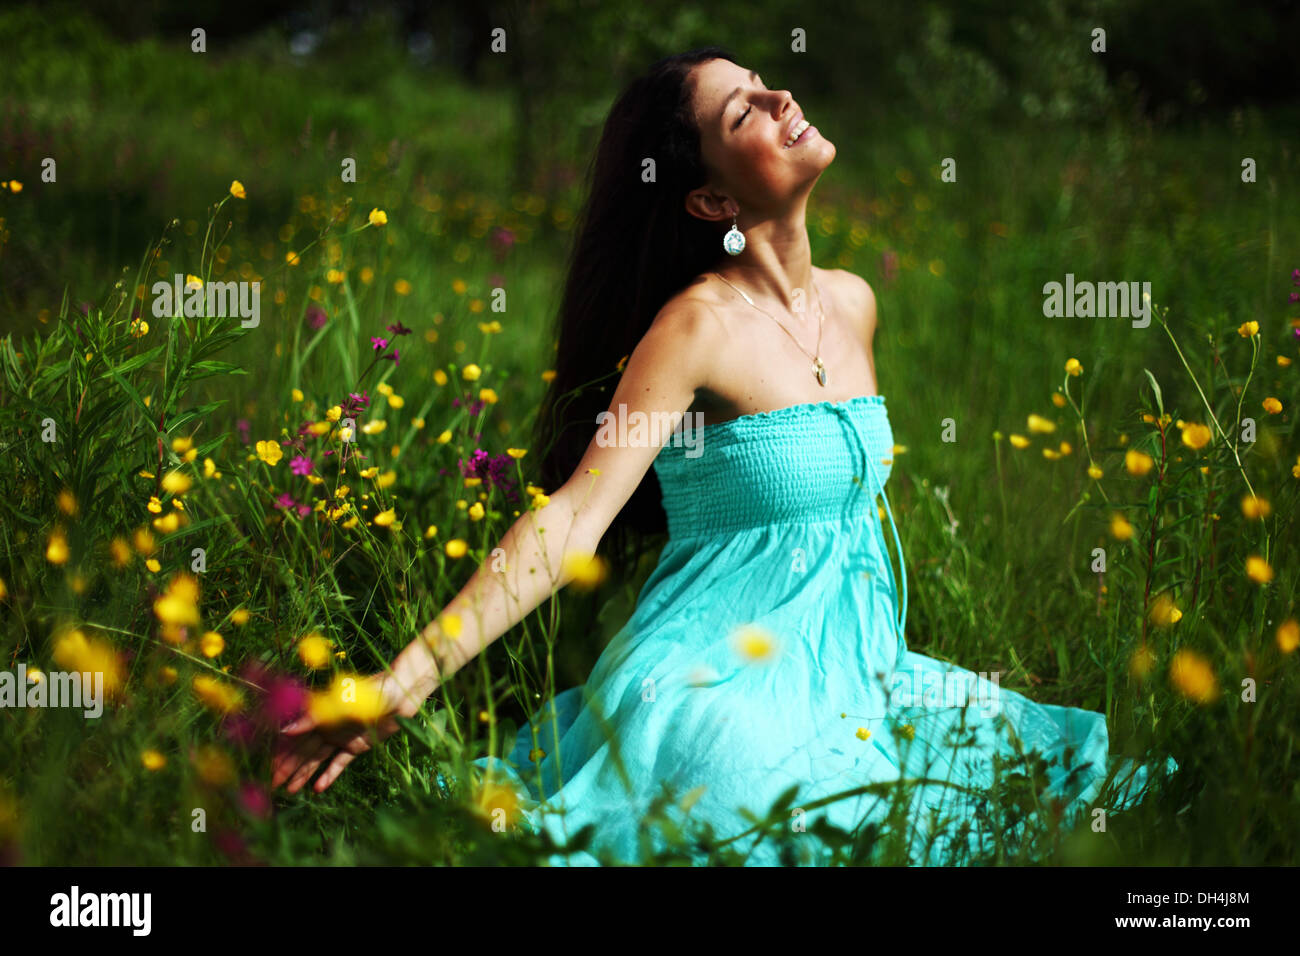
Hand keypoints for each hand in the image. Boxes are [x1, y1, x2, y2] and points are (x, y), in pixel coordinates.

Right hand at [271, 671, 424, 793]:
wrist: (401, 692)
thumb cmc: (370, 690)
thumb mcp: (339, 703)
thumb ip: (312, 718)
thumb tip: (283, 731)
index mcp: (319, 713)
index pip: (294, 737)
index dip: (281, 752)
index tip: (267, 769)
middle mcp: (327, 725)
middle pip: (303, 750)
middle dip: (288, 767)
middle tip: (272, 786)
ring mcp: (342, 736)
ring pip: (318, 758)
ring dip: (304, 773)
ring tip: (290, 792)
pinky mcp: (358, 744)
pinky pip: (340, 762)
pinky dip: (330, 774)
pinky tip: (318, 788)